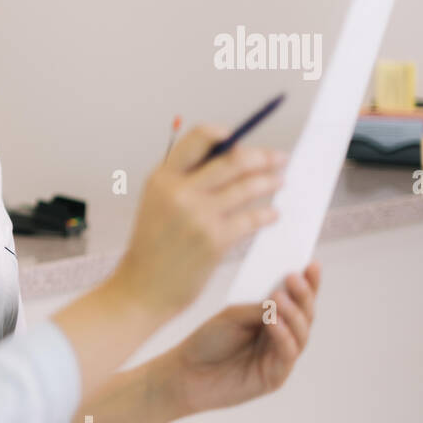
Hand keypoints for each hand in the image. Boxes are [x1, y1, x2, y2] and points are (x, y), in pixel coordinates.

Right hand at [115, 126, 287, 319]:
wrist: (142, 288)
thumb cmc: (152, 248)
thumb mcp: (156, 203)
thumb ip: (184, 179)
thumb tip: (226, 156)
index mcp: (162, 178)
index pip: (198, 137)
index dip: (223, 134)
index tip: (240, 139)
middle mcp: (180, 192)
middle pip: (233, 159)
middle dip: (262, 157)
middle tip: (279, 159)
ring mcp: (198, 215)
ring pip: (247, 186)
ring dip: (270, 181)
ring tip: (281, 181)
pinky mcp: (215, 240)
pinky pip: (251, 218)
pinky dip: (267, 215)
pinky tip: (272, 214)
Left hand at [163, 261, 320, 416]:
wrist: (186, 373)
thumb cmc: (208, 341)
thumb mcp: (231, 316)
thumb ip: (258, 307)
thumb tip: (282, 297)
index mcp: (272, 318)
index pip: (298, 299)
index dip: (309, 283)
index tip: (312, 263)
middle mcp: (282, 336)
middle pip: (305, 315)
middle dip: (303, 295)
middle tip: (295, 277)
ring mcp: (280, 358)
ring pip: (301, 334)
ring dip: (293, 314)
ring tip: (279, 297)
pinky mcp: (275, 377)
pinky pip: (287, 354)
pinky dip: (283, 336)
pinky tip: (274, 321)